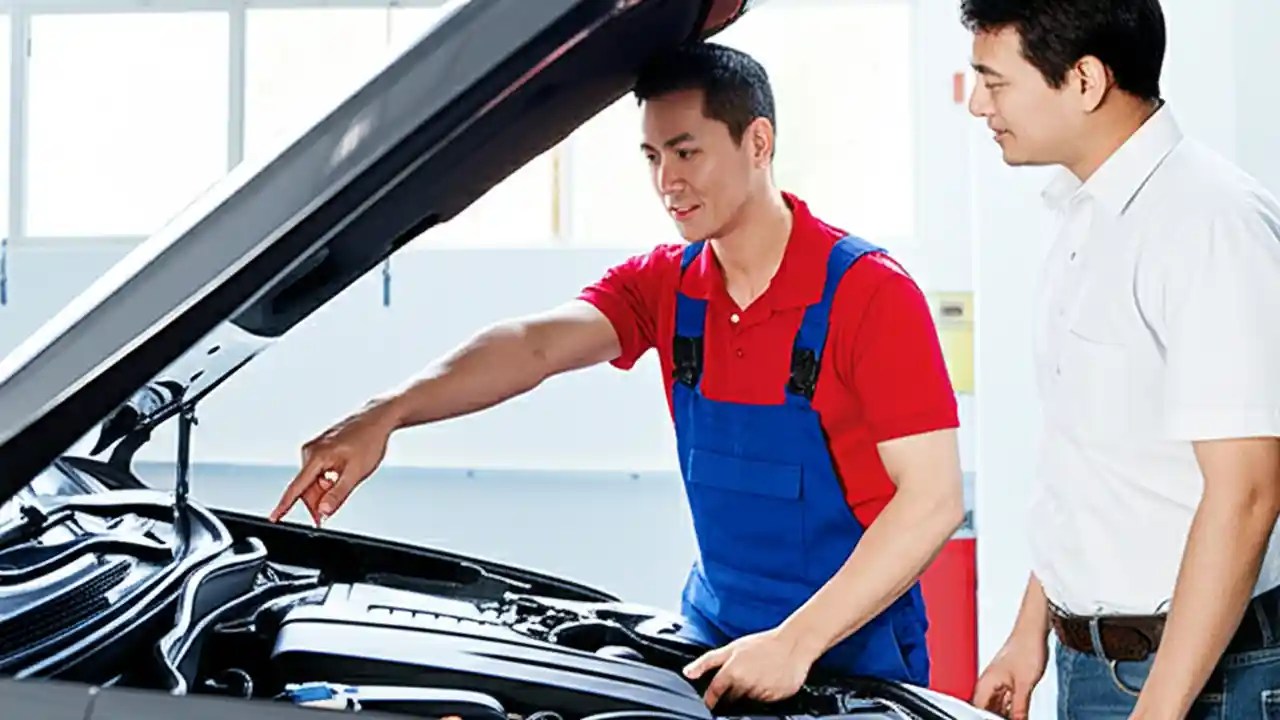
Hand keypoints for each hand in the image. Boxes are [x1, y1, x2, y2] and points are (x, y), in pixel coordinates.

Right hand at [268, 402, 398, 524]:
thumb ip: (338, 494)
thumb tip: (323, 511)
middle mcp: (310, 451)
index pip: (296, 488)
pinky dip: (326, 480)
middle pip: (306, 488)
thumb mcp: (356, 473)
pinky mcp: (320, 447)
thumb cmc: (369, 441)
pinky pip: (317, 471)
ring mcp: (314, 448)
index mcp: (316, 457)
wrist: (377, 419)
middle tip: (331, 512)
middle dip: (317, 501)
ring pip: (312, 480)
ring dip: (324, 490)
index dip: (284, 506)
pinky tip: (342, 474)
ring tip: (345, 482)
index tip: (273, 518)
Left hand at [682, 629, 814, 708]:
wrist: (794, 644)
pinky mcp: (775, 698)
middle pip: (731, 699)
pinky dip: (765, 694)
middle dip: (732, 693)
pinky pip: (765, 702)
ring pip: (748, 701)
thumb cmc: (763, 644)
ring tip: (759, 675)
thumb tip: (687, 673)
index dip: (710, 698)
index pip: (714, 694)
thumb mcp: (731, 648)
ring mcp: (761, 693)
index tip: (711, 701)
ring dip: (750, 693)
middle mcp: (745, 685)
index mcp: (731, 673)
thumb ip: (706, 662)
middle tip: (743, 677)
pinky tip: (769, 680)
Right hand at [971, 631, 1047, 719]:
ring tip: (1014, 717)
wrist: (1034, 630)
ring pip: (996, 704)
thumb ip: (1019, 708)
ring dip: (1003, 713)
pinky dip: (1010, 707)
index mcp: (985, 682)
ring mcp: (998, 679)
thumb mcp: (1025, 685)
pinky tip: (1018, 713)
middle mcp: (988, 681)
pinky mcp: (1007, 678)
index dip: (983, 718)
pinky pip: (1005, 699)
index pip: (978, 708)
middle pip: (986, 707)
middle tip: (1010, 719)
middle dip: (994, 716)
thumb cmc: (1026, 646)